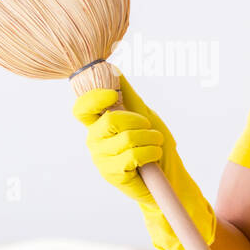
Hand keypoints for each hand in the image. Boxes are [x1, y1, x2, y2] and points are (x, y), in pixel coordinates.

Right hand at [71, 70, 215, 249]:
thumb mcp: (144, 116)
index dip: (93, 98)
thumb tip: (115, 71)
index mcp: (98, 124)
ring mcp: (102, 159)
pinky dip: (150, 152)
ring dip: (150, 139)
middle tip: (150, 129)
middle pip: (110, 120)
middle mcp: (95, 141)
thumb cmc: (154, 145)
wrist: (168, 177)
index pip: (82, 109)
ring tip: (156, 144)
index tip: (112, 95)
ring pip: (126, 138)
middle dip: (139, 121)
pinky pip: (133, 156)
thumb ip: (128, 97)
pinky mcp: (113, 175)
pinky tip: (153, 156)